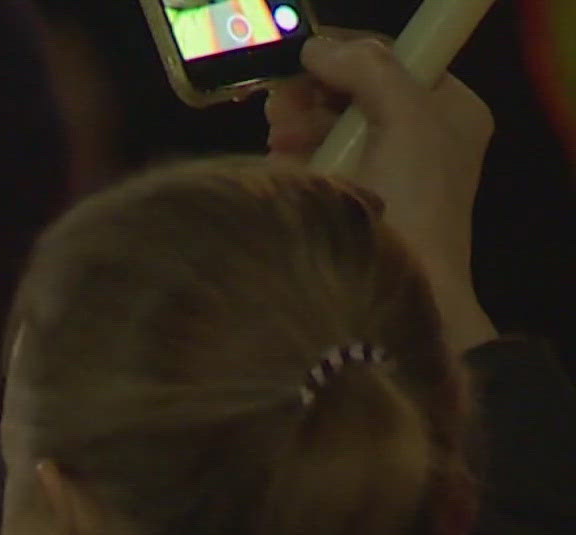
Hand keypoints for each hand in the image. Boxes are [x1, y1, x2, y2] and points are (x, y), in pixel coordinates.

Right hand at [267, 32, 497, 353]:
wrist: (400, 295)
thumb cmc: (413, 204)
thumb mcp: (405, 120)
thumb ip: (369, 70)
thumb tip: (317, 49)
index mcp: (448, 113)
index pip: (391, 62)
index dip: (346, 58)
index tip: (302, 65)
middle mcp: (420, 140)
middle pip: (355, 95)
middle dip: (314, 95)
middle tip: (280, 105)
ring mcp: (383, 176)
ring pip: (330, 130)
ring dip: (298, 127)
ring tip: (276, 138)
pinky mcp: (351, 207)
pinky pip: (317, 168)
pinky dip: (295, 160)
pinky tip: (278, 163)